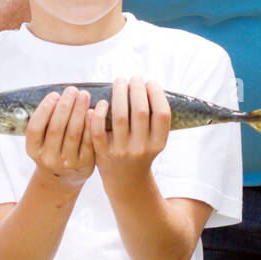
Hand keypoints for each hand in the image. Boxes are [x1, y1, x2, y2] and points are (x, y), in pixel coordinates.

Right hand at [24, 86, 94, 192]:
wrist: (62, 179)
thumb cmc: (52, 149)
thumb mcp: (41, 141)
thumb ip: (46, 121)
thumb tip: (60, 94)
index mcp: (34, 150)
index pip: (35, 127)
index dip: (44, 109)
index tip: (54, 94)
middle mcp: (48, 158)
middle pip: (56, 127)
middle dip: (65, 105)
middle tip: (72, 90)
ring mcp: (67, 163)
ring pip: (74, 132)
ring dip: (79, 111)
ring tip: (84, 95)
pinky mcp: (85, 164)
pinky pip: (88, 141)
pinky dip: (90, 124)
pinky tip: (93, 111)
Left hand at [89, 77, 170, 192]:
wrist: (126, 181)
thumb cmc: (141, 151)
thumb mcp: (154, 140)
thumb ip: (153, 118)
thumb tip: (146, 84)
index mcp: (158, 143)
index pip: (162, 114)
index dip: (157, 94)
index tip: (151, 82)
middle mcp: (141, 148)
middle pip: (141, 111)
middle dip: (137, 89)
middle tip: (134, 78)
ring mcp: (121, 151)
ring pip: (120, 116)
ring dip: (119, 94)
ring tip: (120, 81)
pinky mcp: (103, 153)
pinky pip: (98, 130)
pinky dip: (99, 113)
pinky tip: (102, 102)